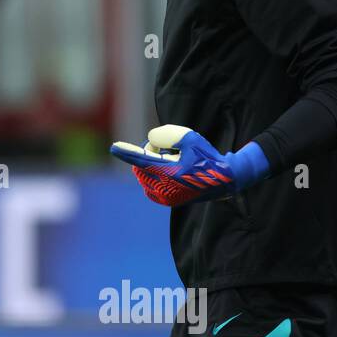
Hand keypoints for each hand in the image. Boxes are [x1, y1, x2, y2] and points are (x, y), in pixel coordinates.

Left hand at [110, 125, 267, 206]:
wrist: (223, 180)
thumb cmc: (207, 156)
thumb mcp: (189, 138)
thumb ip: (166, 135)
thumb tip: (150, 140)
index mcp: (172, 173)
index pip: (142, 161)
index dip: (127, 152)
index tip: (114, 147)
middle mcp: (166, 189)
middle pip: (142, 166)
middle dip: (148, 153)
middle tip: (164, 148)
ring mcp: (165, 197)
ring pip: (144, 176)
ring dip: (151, 164)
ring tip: (171, 158)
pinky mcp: (167, 202)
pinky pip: (149, 185)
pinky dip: (154, 175)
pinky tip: (169, 169)